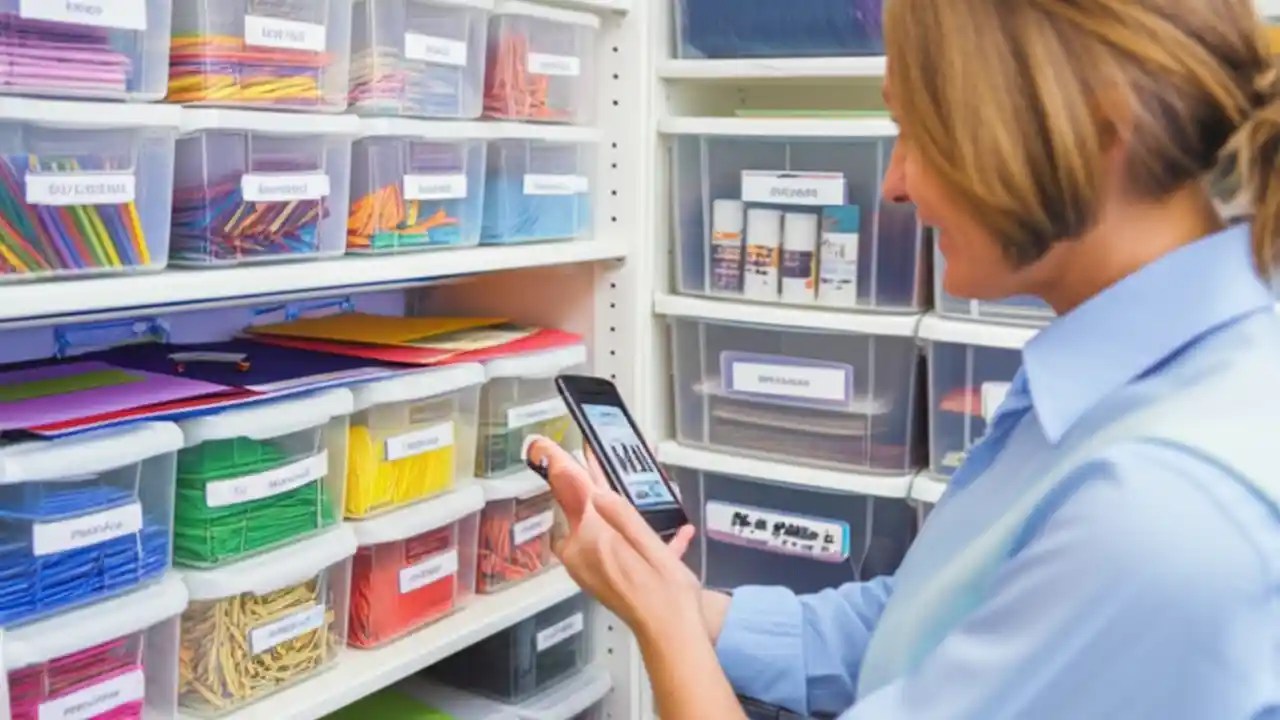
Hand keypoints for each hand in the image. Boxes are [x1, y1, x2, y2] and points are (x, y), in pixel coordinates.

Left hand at [525, 436, 703, 641]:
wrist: (670, 634)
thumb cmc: (666, 594)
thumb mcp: (650, 543)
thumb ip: (620, 512)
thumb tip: (594, 488)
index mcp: (595, 538)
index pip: (571, 490)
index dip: (558, 463)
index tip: (542, 444)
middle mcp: (583, 551)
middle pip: (580, 504)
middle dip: (589, 479)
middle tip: (593, 454)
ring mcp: (588, 565)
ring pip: (592, 522)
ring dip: (606, 504)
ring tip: (622, 483)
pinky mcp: (597, 575)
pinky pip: (605, 544)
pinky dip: (622, 534)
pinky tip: (655, 530)